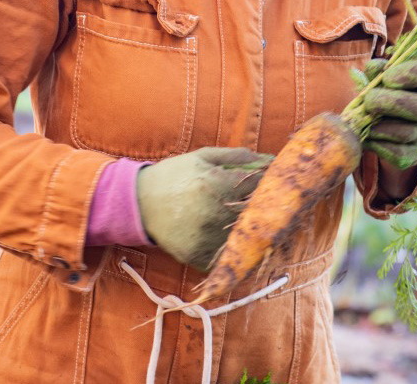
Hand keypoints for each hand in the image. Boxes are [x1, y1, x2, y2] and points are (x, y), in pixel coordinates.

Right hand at [136, 146, 271, 270]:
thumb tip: (269, 159)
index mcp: (218, 183)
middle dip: (265, 210)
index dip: (272, 185)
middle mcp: (215, 212)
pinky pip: (225, 259)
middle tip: (269, 207)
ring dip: (251, 233)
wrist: (139, 202)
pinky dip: (232, 251)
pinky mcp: (197, 257)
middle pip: (257, 215)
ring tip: (252, 225)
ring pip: (244, 240)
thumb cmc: (175, 174)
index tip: (277, 185)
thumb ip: (236, 156)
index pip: (261, 186)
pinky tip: (232, 241)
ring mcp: (206, 238)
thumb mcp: (203, 156)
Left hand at [362, 60, 416, 169]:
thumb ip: (379, 69)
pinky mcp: (414, 155)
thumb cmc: (389, 89)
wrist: (390, 121)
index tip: (387, 77)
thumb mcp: (384, 74)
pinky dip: (376, 142)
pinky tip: (368, 132)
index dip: (412, 73)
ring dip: (379, 125)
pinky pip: (395, 153)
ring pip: (406, 133)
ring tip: (365, 116)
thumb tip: (374, 69)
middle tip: (369, 100)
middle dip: (392, 103)